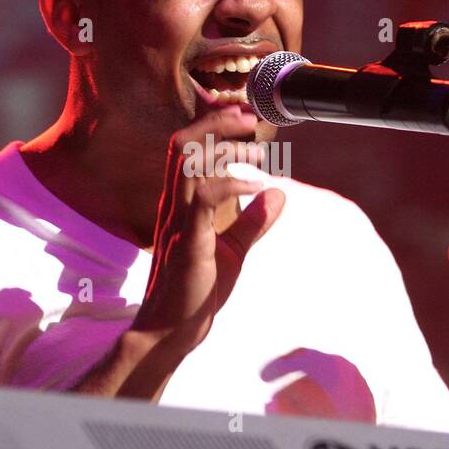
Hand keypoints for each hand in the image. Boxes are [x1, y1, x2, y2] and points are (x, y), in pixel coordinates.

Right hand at [130, 107, 285, 369]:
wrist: (170, 332)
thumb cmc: (195, 292)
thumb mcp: (232, 251)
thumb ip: (252, 222)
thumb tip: (278, 194)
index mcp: (181, 203)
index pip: (187, 148)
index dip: (214, 125)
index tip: (244, 116)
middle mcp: (174, 204)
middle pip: (182, 142)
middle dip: (216, 122)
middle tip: (250, 118)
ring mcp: (177, 220)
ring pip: (188, 161)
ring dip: (225, 147)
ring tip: (259, 150)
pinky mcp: (187, 241)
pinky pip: (204, 197)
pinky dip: (232, 183)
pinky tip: (257, 186)